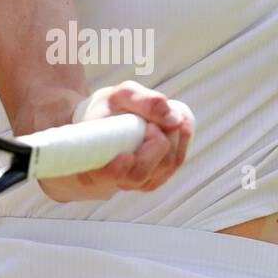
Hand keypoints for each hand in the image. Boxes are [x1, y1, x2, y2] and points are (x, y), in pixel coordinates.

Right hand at [38, 80, 192, 201]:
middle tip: (152, 120)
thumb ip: (144, 102)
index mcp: (96, 162)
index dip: (125, 164)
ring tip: (166, 118)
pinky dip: (182, 144)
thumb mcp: (121, 95)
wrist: (104, 120)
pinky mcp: (153, 178)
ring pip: (164, 168)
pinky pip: (173, 165)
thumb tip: (175, 120)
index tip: (137, 137)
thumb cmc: (108, 107)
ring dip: (173, 139)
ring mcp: (136, 182)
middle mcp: (115, 180)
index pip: (113, 174)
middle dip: (158, 141)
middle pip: (145, 170)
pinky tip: (181, 128)